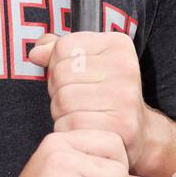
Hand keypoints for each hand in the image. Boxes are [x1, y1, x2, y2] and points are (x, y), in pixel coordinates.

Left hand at [28, 30, 149, 166]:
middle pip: (61, 74)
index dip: (57, 66)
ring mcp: (125, 96)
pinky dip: (68, 130)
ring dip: (61, 112)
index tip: (75, 79)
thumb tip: (36, 53)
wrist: (139, 131)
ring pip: (63, 100)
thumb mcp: (86, 63)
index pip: (63, 47)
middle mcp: (125, 67)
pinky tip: (83, 129)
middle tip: (76, 101)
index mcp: (117, 45)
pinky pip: (72, 124)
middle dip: (58, 91)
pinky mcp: (122, 124)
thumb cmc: (105, 95)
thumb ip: (58, 51)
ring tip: (80, 114)